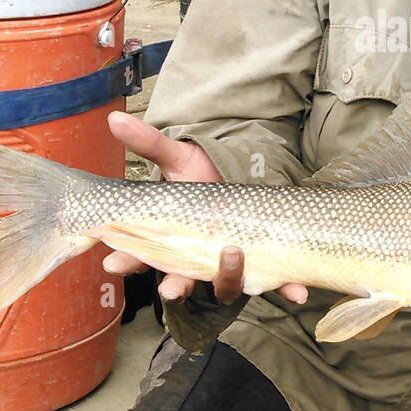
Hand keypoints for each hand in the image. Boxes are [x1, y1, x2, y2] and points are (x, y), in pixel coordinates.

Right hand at [103, 111, 307, 304]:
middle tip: (170, 288)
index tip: (113, 264)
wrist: (245, 175)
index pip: (140, 257)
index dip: (126, 262)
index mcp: (171, 240)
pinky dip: (286, 289)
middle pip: (182, 281)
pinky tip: (297, 293)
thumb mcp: (178, 157)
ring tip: (232, 254)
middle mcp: (198, 260)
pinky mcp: (264, 265)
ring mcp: (230, 267)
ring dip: (227, 278)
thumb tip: (114, 117)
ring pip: (225, 286)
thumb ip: (149, 142)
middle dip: (175, 286)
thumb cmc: (204, 173)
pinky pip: (275, 283)